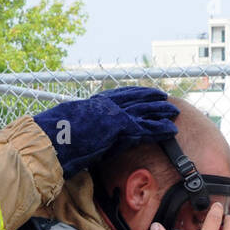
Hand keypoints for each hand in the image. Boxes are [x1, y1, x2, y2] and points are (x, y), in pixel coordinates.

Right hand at [32, 87, 178, 178]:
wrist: (55, 137)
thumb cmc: (58, 135)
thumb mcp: (73, 125)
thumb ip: (86, 125)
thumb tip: (89, 133)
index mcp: (98, 102)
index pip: (122, 94)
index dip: (137, 93)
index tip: (147, 92)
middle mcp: (109, 104)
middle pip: (137, 99)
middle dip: (153, 99)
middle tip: (166, 99)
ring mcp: (116, 114)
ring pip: (145, 111)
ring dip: (161, 112)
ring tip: (174, 112)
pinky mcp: (121, 127)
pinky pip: (146, 128)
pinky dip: (160, 129)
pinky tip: (171, 130)